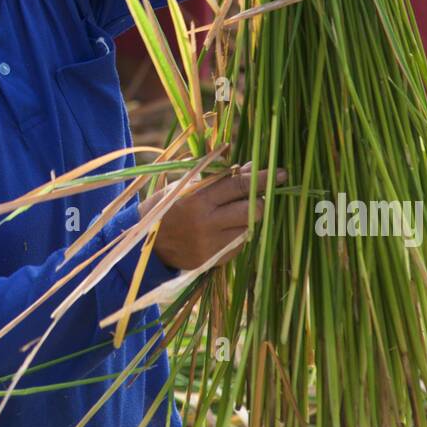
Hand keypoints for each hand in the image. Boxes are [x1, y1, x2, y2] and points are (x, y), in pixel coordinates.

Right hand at [143, 163, 284, 270]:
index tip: (281, 173)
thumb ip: (214, 175)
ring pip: (248, 228)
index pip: (238, 185)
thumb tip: (247, 166)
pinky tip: (224, 230)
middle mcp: (206, 222)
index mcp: (197, 198)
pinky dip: (236, 235)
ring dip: (247, 218)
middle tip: (259, 195)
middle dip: (260, 200)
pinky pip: (237, 245)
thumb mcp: (183, 186)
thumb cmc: (166, 207)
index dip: (262, 177)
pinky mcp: (212, 261)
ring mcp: (210, 244)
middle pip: (251, 209)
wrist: (145, 246)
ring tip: (236, 212)